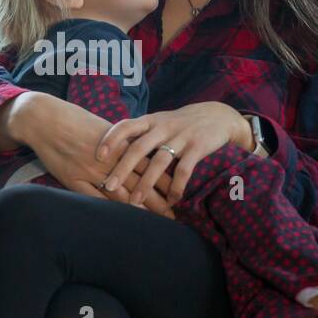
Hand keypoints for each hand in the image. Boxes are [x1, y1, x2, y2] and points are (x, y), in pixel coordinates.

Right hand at [11, 92, 175, 217]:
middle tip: (174, 218)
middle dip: (158, 202)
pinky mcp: (74, 179)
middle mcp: (110, 159)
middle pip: (140, 183)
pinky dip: (108, 210)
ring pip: (120, 194)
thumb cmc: (73, 121)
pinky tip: (120, 222)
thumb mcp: (102, 128)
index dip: (165, 181)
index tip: (178, 195)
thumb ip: (120, 142)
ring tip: (154, 226)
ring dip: (138, 210)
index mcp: (119, 145)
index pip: (149, 166)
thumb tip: (138, 152)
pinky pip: (94, 198)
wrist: (45, 118)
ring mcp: (92, 171)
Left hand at [96, 101, 251, 206]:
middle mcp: (164, 127)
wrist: (219, 116)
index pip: (126, 126)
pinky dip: (176, 187)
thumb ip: (141, 134)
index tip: (98, 156)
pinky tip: (171, 200)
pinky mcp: (198, 147)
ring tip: (135, 201)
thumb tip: (111, 152)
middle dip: (122, 168)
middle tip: (109, 186)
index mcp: (151, 120)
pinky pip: (184, 169)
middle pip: (139, 147)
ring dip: (146, 183)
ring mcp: (181, 136)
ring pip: (159, 161)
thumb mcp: (160, 121)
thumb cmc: (182, 123)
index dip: (111, 139)